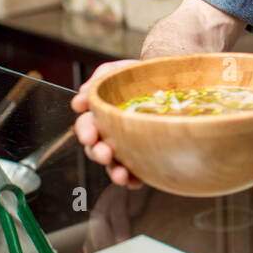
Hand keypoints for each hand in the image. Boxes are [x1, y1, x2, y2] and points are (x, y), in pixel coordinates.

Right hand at [71, 59, 143, 188]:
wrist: (172, 83)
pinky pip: (137, 175)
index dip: (85, 131)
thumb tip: (80, 98)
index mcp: (100, 116)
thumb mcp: (119, 71)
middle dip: (97, 153)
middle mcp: (110, 135)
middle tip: (105, 154)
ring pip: (114, 166)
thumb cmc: (139, 78)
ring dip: (114, 172)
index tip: (89, 136)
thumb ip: (99, 79)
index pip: (86, 125)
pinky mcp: (143, 159)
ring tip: (120, 175)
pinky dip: (134, 180)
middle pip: (96, 149)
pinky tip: (136, 181)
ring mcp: (126, 149)